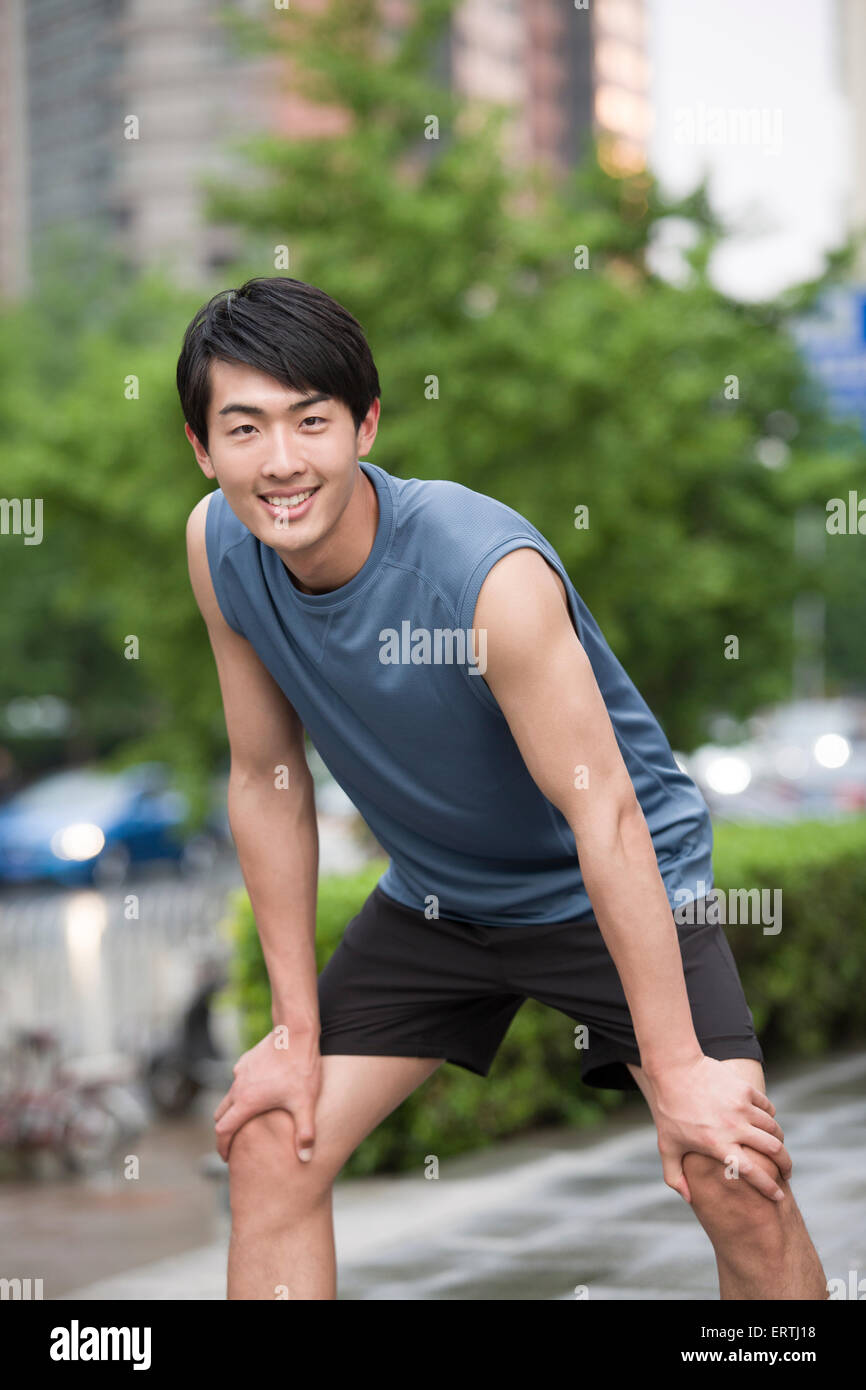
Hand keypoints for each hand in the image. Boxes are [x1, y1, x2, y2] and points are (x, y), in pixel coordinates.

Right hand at [213, 1027, 321, 1163]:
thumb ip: (305, 1133)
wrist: (295, 1032)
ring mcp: (241, 1071)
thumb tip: (306, 1159)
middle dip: (225, 1131)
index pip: (224, 1130)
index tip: (227, 1159)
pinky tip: (260, 1093)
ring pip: (229, 1096)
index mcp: (247, 1101)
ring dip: (233, 1110)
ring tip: (247, 1120)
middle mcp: (238, 1086)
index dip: (223, 1147)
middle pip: (221, 1115)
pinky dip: (242, 1092)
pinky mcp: (247, 1060)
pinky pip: (239, 1080)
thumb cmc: (301, 1068)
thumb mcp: (305, 1103)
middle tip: (234, 1144)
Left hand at [646, 1055, 792, 1203]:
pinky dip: (770, 1118)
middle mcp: (734, 1126)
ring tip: (776, 1149)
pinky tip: (765, 1123)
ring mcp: (741, 1106)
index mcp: (717, 1144)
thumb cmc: (668, 1111)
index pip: (752, 1172)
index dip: (769, 1187)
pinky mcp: (744, 1089)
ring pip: (774, 1129)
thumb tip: (690, 1199)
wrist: (673, 1069)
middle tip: (786, 1172)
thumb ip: (675, 1176)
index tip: (778, 1196)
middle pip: (773, 1150)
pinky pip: (768, 1108)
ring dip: (778, 1141)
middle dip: (786, 1165)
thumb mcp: (667, 1146)